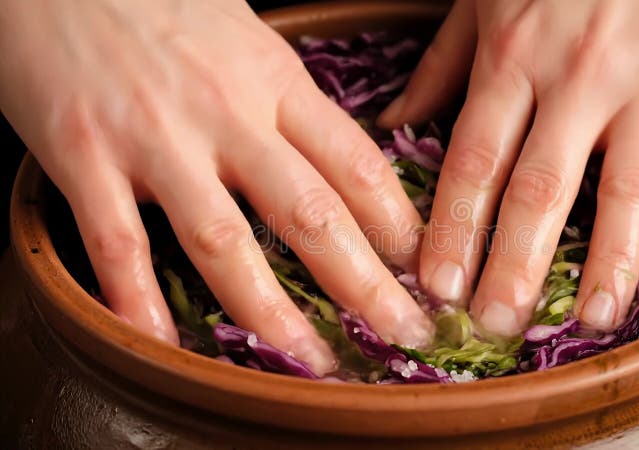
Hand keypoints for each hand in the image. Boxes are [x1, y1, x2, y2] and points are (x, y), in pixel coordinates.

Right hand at [0, 0, 432, 373]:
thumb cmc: (163, 1)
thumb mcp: (249, 37)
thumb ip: (289, 102)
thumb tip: (339, 161)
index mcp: (274, 81)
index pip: (356, 164)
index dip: (399, 225)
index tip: (423, 270)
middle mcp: (225, 114)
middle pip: (311, 212)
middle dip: (365, 283)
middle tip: (404, 332)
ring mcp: (155, 138)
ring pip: (223, 240)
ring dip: (271, 312)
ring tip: (312, 360)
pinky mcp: (84, 155)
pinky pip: (116, 242)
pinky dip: (138, 299)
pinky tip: (164, 344)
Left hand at [379, 0, 638, 333]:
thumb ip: (442, 63)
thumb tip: (394, 122)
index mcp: (514, 55)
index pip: (474, 160)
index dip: (453, 229)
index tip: (438, 286)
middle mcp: (577, 78)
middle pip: (540, 189)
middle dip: (515, 265)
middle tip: (497, 324)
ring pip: (627, 191)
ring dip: (609, 262)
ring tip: (595, 318)